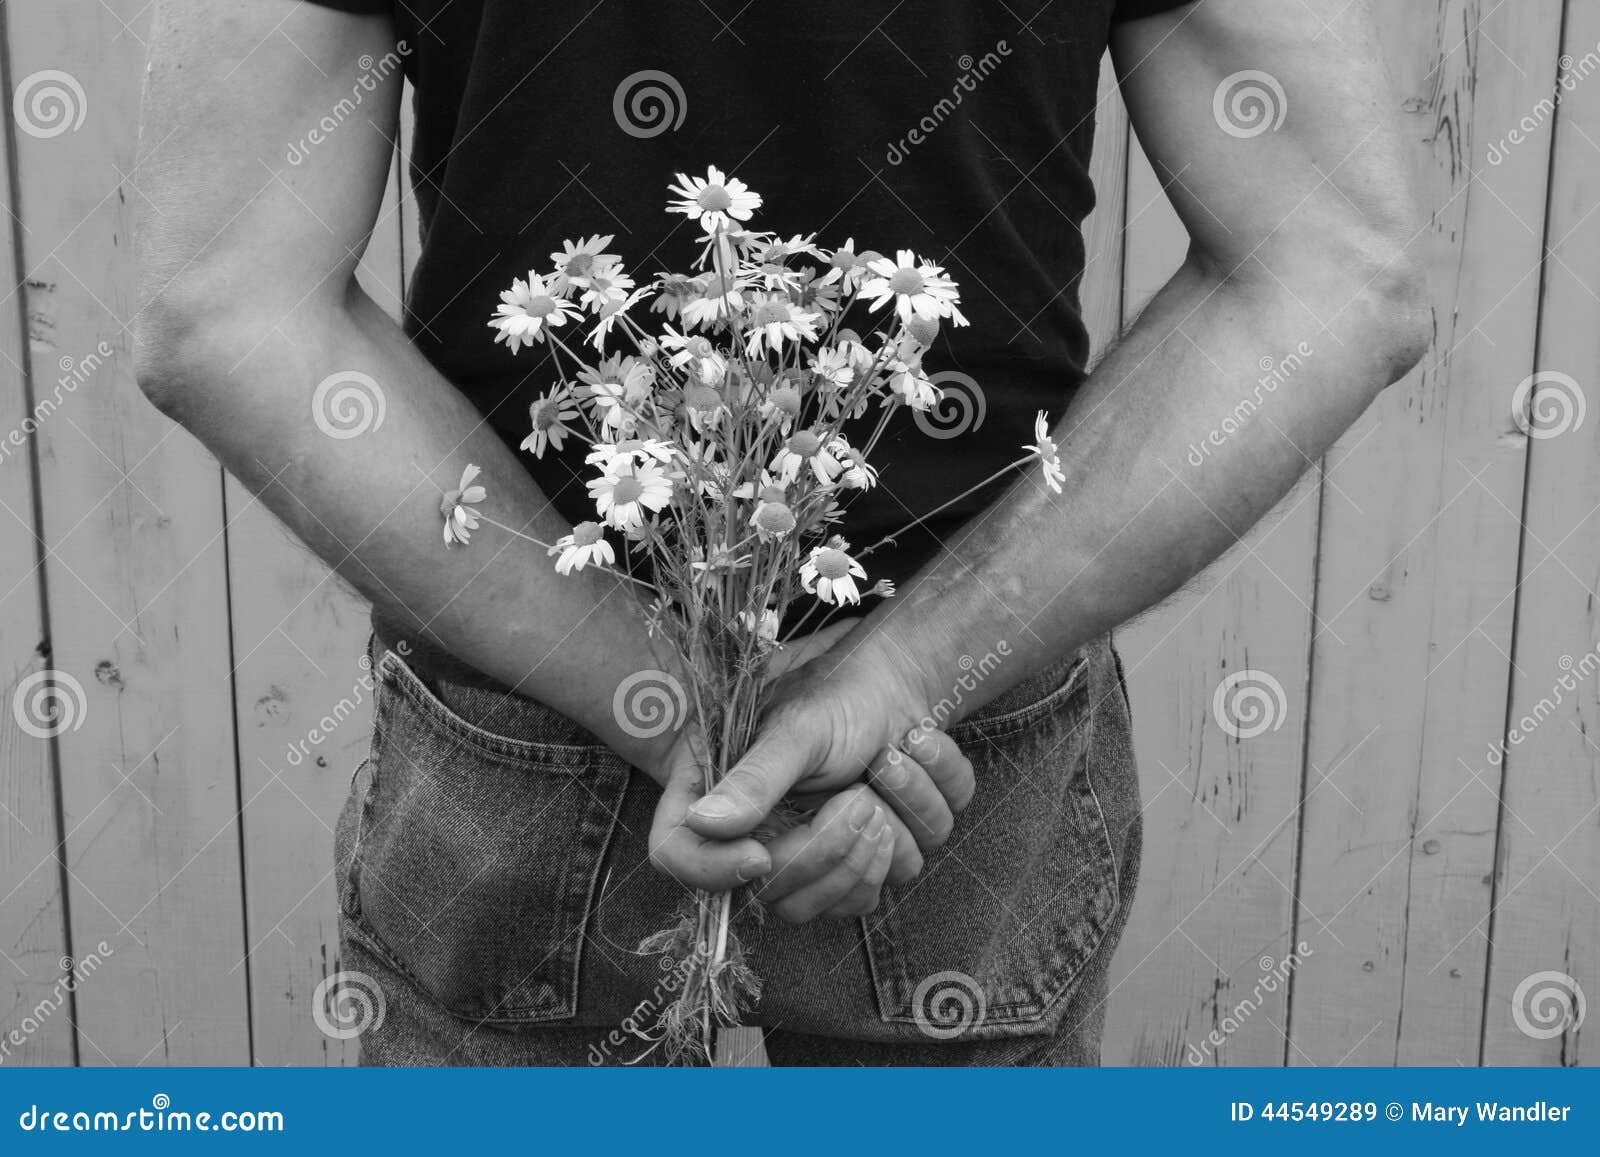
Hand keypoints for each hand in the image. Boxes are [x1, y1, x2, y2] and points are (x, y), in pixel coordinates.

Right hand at [646, 724, 963, 921]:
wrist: (903, 678)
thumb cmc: (839, 693)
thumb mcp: (796, 730)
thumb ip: (753, 778)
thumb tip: (702, 822)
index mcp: (726, 800)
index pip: (679, 858)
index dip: (711, 872)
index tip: (759, 855)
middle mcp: (771, 839)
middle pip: (784, 901)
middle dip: (832, 850)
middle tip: (858, 797)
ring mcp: (831, 856)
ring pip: (856, 898)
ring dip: (892, 822)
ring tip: (891, 759)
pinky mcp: (884, 856)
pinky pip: (908, 868)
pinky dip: (928, 805)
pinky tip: (916, 759)